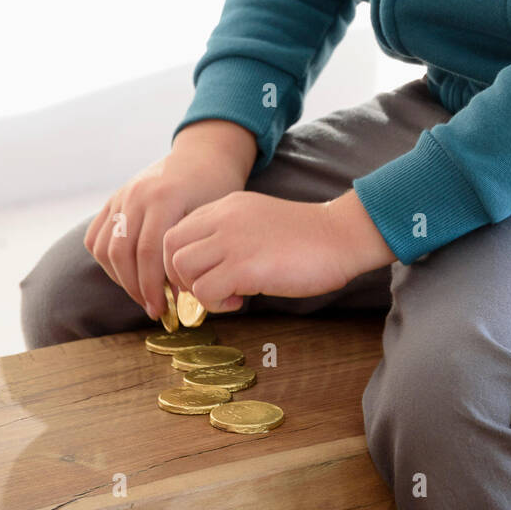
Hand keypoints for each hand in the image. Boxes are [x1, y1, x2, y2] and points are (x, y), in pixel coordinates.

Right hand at [83, 148, 249, 318]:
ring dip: (120, 278)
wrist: (203, 154)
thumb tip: (184, 296)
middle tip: (154, 309)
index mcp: (165, 197)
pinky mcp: (114, 199)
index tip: (165, 309)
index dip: (154, 286)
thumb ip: (193, 248)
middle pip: (123, 253)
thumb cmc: (216, 187)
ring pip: (105, 248)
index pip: (149, 252)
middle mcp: (137, 194)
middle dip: (136, 288)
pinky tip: (127, 273)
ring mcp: (122, 195)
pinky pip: (95, 236)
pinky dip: (106, 260)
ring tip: (141, 293)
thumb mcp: (212, 214)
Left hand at [163, 192, 378, 308]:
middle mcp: (223, 219)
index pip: (177, 230)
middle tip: (208, 289)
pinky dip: (215, 303)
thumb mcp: (259, 220)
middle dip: (180, 276)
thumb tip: (210, 267)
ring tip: (227, 294)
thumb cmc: (309, 235)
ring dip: (197, 290)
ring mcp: (231, 241)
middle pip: (169, 248)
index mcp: (227, 206)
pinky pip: (205, 291)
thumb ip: (232, 233)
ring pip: (181, 269)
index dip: (180, 259)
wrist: (341, 235)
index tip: (202, 275)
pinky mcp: (244, 267)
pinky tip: (240, 301)